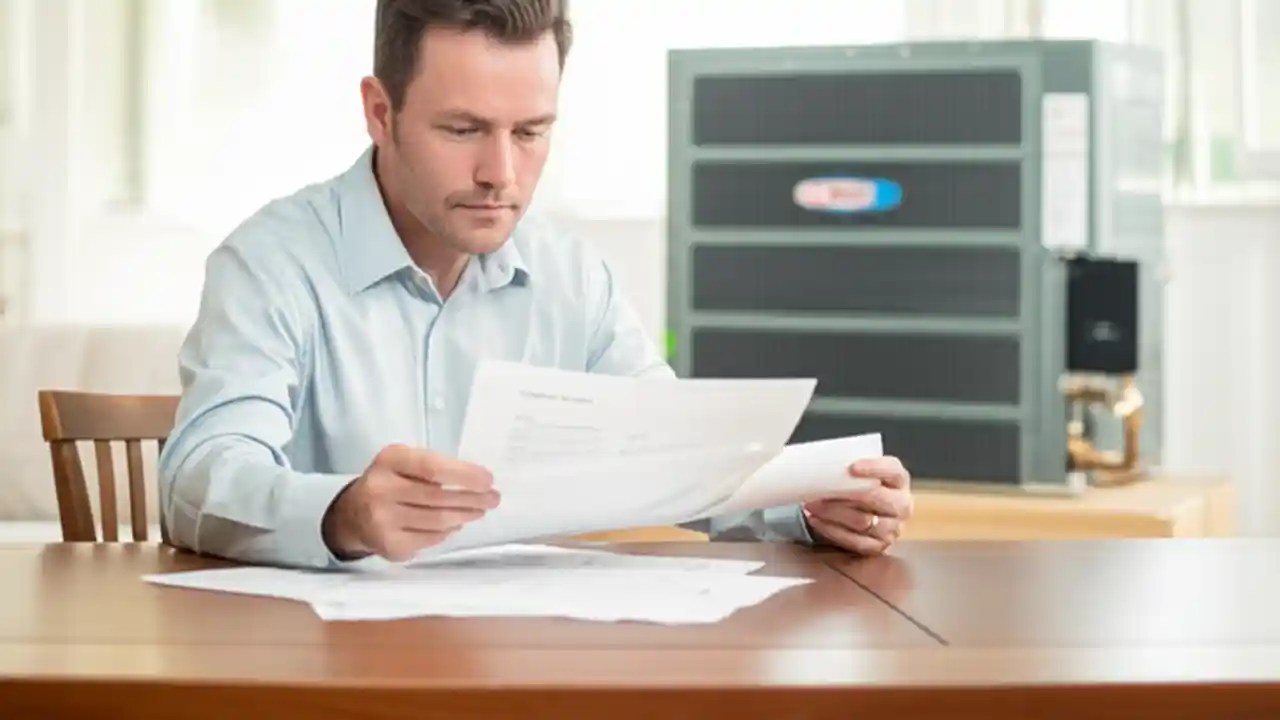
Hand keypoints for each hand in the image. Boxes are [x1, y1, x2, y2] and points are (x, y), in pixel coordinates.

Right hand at [322, 444, 499, 561]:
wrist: (351, 515)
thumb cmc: (389, 482)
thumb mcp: (403, 463)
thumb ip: (433, 467)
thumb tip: (478, 483)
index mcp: (390, 460)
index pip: (433, 468)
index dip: (465, 475)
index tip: (488, 480)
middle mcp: (381, 489)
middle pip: (439, 497)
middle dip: (473, 499)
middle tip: (494, 498)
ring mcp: (383, 520)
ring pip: (438, 521)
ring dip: (465, 516)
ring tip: (479, 511)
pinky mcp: (389, 546)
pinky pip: (430, 539)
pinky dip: (447, 532)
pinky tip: (454, 525)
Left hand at [803, 456, 911, 555]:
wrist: (859, 512)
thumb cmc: (857, 486)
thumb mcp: (858, 473)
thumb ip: (848, 467)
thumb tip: (820, 463)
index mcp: (899, 480)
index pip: (892, 471)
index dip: (874, 468)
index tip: (851, 467)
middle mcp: (901, 505)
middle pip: (876, 497)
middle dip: (845, 493)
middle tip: (819, 489)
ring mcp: (892, 529)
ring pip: (863, 521)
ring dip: (833, 513)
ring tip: (812, 505)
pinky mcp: (878, 547)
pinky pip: (854, 541)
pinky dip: (831, 530)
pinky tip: (815, 520)